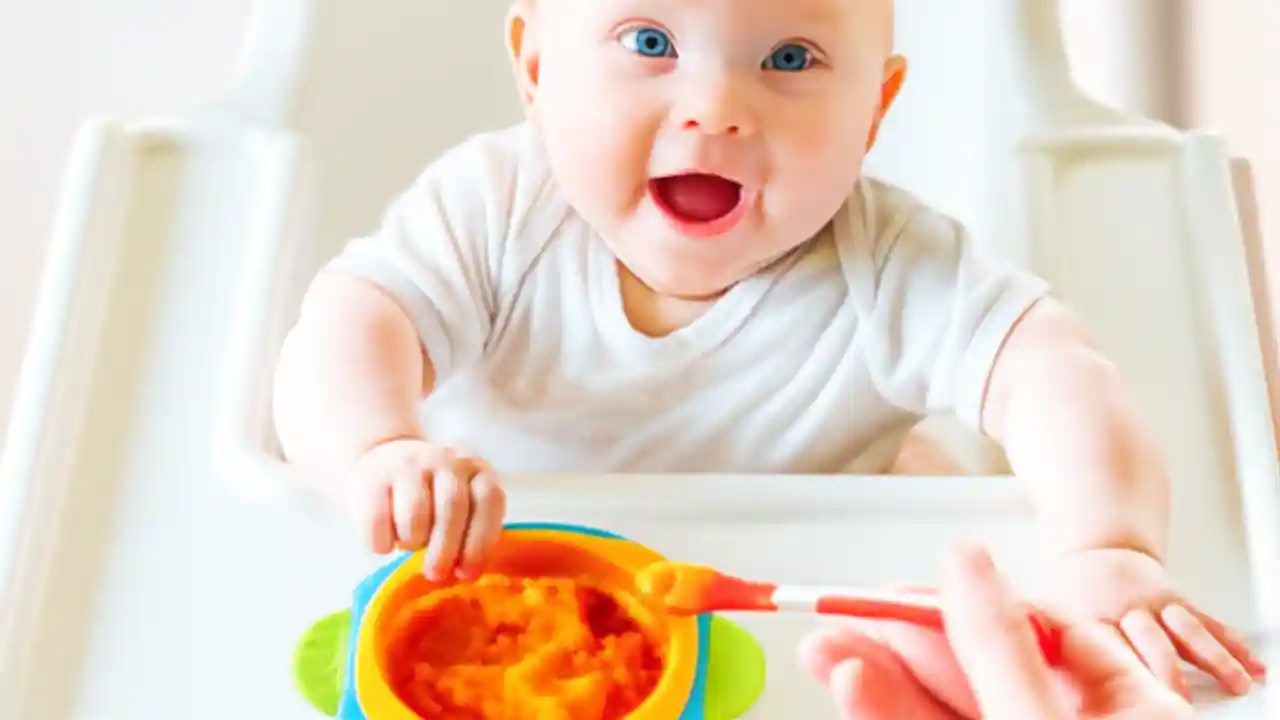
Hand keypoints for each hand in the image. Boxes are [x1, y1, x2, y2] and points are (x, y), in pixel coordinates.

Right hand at [346, 438, 505, 580]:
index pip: (489, 500)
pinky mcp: (373, 475)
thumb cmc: (428, 497)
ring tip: (410, 544)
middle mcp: (446, 459)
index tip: (467, 573)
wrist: (380, 459)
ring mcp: (409, 463)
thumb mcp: (458, 506)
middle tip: (435, 574)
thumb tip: (466, 573)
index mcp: (475, 469)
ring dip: (413, 541)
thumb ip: (468, 532)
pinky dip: (382, 542)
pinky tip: (386, 544)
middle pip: (452, 507)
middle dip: (445, 550)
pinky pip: (377, 519)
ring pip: (415, 513)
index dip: (480, 541)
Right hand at [799, 544, 1196, 718]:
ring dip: (879, 673)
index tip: (903, 586)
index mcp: (1122, 706)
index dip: (958, 601)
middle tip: (842, 613)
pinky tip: (854, 683)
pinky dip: (884, 708)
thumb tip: (966, 563)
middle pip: (974, 666)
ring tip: (827, 646)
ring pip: (942, 703)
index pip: (1031, 631)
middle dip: (899, 639)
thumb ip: (1000, 648)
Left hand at [1042, 548, 1265, 696]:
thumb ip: (1061, 648)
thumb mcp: (1054, 616)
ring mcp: (1156, 605)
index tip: (1133, 698)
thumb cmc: (1074, 594)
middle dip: (1167, 672)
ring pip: (1190, 632)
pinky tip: (1252, 666)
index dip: (1122, 674)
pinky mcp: (1178, 600)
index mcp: (1092, 620)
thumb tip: (1051, 684)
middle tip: (1180, 702)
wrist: (1095, 550)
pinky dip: (1234, 644)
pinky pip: (1210, 623)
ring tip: (1237, 684)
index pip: (1108, 651)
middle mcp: (1127, 612)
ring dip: (1216, 660)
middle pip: (1152, 644)